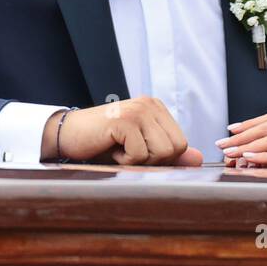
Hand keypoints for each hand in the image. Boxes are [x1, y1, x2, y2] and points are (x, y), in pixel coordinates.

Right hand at [42, 97, 203, 165]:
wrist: (66, 137)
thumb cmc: (103, 145)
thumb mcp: (141, 150)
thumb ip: (170, 153)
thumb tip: (200, 159)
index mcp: (157, 108)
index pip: (181, 143)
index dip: (162, 158)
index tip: (137, 151)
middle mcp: (150, 104)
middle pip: (176, 148)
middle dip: (153, 161)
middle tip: (127, 152)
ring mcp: (138, 110)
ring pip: (162, 152)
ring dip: (138, 161)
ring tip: (119, 149)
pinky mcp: (124, 120)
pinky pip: (140, 155)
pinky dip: (123, 161)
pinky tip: (109, 147)